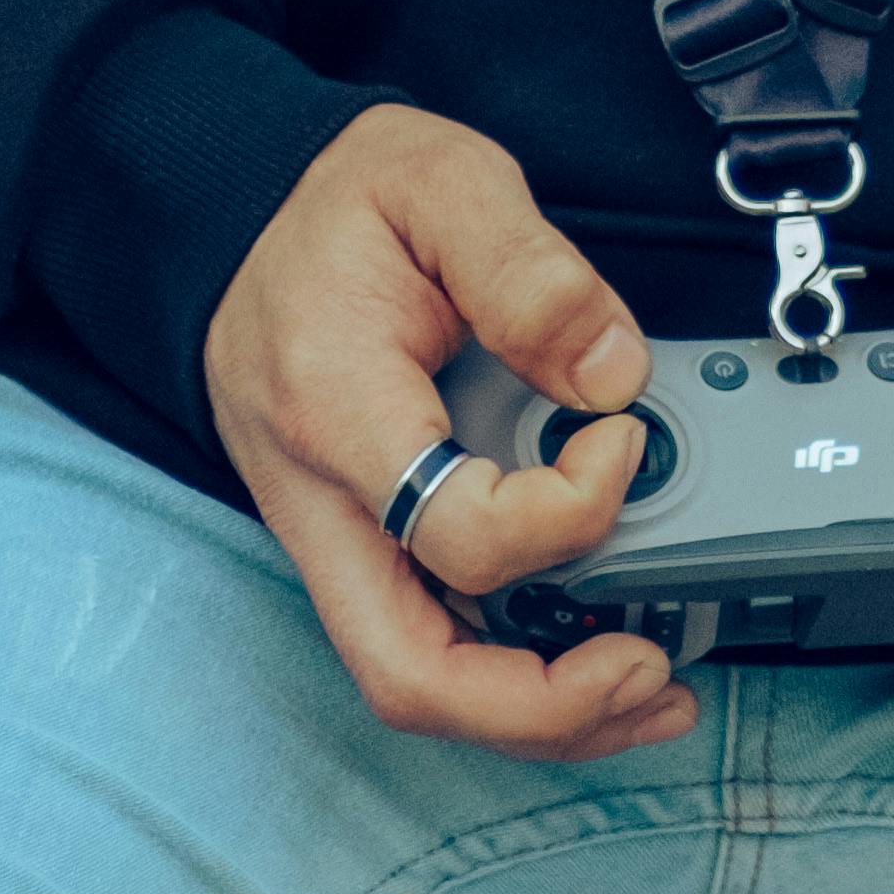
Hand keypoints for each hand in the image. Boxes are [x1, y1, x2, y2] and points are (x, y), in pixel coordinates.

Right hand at [203, 103, 699, 765]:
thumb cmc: (339, 203)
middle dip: (544, 706)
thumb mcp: (438, 179)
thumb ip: (527, 270)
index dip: (571, 511)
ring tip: (650, 689)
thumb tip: (612, 377)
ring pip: (419, 684)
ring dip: (541, 714)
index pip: (457, 532)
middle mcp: (321, 504)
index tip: (624, 438)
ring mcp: (333, 540)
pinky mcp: (359, 547)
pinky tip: (595, 656)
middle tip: (650, 671)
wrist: (242, 219)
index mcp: (336, 410)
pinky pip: (431, 643)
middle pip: (412, 675)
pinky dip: (516, 677)